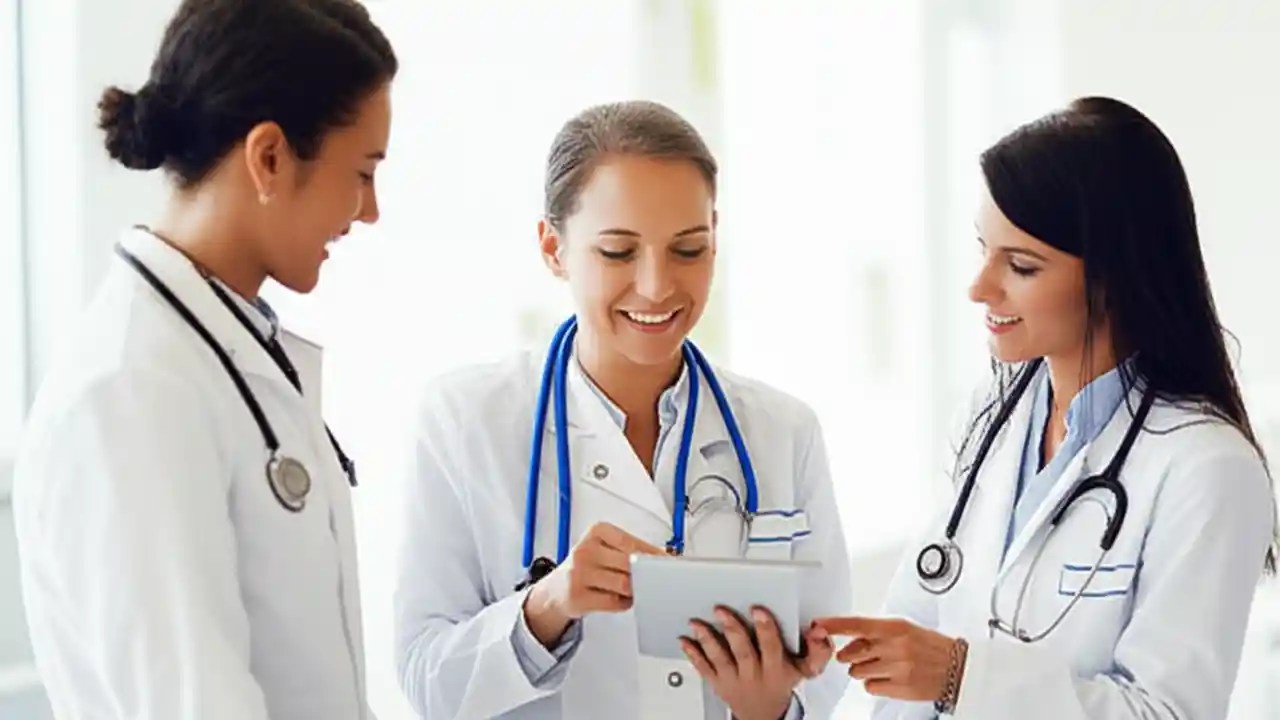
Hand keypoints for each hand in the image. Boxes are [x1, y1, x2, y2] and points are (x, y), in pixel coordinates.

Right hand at [523, 522, 662, 646]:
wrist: (556, 590)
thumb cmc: (587, 566)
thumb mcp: (604, 547)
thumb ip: (630, 549)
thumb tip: (665, 557)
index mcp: (596, 531)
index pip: (632, 543)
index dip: (654, 555)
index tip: (668, 563)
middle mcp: (585, 550)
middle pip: (630, 564)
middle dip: (646, 573)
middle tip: (656, 578)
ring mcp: (580, 574)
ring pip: (624, 584)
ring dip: (635, 589)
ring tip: (634, 588)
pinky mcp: (579, 597)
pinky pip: (614, 602)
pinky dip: (624, 602)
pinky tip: (620, 598)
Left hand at [681, 606, 833, 719]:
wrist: (763, 714)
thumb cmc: (781, 682)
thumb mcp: (804, 671)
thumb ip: (817, 651)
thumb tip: (819, 631)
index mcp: (776, 669)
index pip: (772, 647)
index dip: (765, 628)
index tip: (757, 610)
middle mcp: (754, 675)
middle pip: (743, 651)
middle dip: (732, 629)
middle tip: (721, 609)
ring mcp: (734, 680)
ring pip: (720, 659)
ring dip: (707, 640)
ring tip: (697, 623)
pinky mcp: (718, 683)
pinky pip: (703, 669)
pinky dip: (693, 654)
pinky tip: (685, 640)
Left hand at [814, 616, 958, 702]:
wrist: (957, 668)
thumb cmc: (931, 647)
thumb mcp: (905, 629)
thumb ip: (877, 632)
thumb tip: (850, 640)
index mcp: (895, 628)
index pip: (856, 625)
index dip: (834, 626)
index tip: (818, 626)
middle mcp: (893, 647)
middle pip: (851, 653)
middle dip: (851, 655)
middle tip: (865, 654)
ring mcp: (896, 668)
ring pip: (857, 671)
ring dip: (863, 670)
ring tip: (883, 666)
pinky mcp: (899, 688)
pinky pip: (870, 686)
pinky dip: (874, 683)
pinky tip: (889, 678)